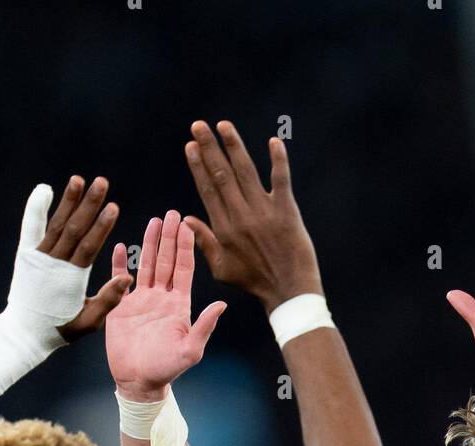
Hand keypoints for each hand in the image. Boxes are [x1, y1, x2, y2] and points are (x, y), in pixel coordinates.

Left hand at [31, 175, 131, 341]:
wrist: (25, 331)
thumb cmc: (61, 327)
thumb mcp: (89, 322)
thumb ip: (108, 301)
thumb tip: (127, 278)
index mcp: (71, 278)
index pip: (88, 247)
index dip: (101, 227)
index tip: (113, 207)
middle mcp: (54, 263)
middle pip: (73, 229)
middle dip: (88, 205)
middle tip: (101, 182)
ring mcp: (39, 257)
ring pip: (56, 224)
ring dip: (68, 201)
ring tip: (78, 179)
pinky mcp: (26, 254)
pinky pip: (31, 227)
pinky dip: (36, 208)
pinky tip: (44, 190)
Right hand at [104, 211, 226, 397]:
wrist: (139, 382)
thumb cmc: (166, 370)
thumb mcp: (190, 350)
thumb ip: (204, 327)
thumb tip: (222, 305)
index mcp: (179, 305)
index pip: (183, 269)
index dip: (185, 247)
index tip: (187, 225)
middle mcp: (162, 298)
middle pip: (166, 261)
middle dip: (169, 237)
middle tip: (172, 213)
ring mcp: (142, 301)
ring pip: (146, 265)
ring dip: (149, 243)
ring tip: (153, 221)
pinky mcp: (122, 308)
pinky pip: (120, 281)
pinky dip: (119, 264)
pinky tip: (119, 246)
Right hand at [184, 120, 321, 310]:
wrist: (288, 291)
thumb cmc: (254, 282)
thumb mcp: (222, 269)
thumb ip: (204, 242)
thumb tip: (186, 219)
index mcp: (224, 229)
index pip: (207, 190)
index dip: (198, 166)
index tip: (191, 146)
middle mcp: (241, 216)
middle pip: (221, 175)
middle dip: (209, 147)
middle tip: (199, 125)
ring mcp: (264, 212)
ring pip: (245, 171)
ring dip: (233, 146)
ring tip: (223, 125)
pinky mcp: (286, 211)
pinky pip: (281, 180)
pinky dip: (278, 160)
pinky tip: (273, 141)